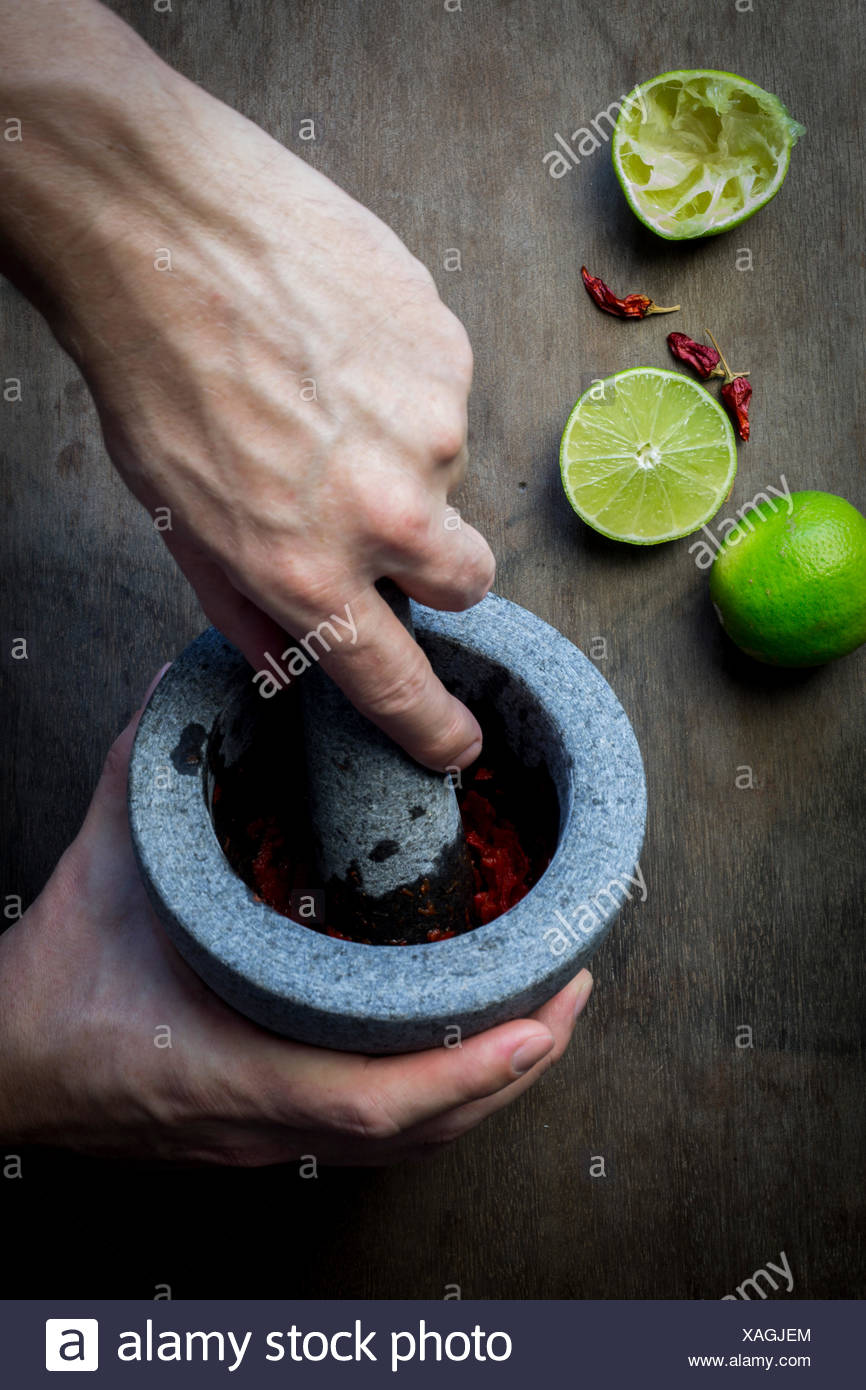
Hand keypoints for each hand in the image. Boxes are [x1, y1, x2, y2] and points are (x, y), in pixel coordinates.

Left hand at [0, 0, 493, 771]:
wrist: (162, 224)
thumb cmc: (153, 372)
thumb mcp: (178, 520)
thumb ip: (248, 604)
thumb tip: (295, 657)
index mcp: (307, 570)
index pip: (400, 683)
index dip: (433, 726)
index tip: (456, 742)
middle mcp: (384, 513)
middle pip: (469, 580)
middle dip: (436, 562)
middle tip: (376, 510)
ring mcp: (430, 427)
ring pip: (451, 474)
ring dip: (405, 453)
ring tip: (328, 394)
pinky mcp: (450, 350)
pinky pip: (447, 394)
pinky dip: (404, 384)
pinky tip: (342, 347)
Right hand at [0, 669, 592, 1166]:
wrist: (1, 1069)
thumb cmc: (52, 988)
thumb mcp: (108, 866)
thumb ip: (157, 772)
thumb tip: (201, 685)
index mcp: (234, 1069)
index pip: (375, 1098)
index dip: (469, 1067)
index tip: (538, 1017)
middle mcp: (265, 1122)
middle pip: (422, 1129)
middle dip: (513, 1066)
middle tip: (569, 993)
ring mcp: (269, 1138)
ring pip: (407, 1141)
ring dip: (487, 1086)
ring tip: (542, 1018)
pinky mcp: (265, 1132)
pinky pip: (376, 1132)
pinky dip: (439, 1095)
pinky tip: (467, 1052)